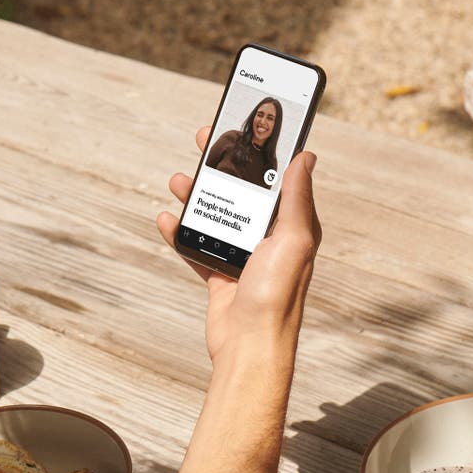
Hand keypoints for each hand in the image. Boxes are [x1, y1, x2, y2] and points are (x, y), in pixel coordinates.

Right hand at [156, 127, 320, 364]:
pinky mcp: (219, 275)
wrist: (250, 349)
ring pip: (216, 215)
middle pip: (241, 191)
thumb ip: (296, 198)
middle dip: (222, 165)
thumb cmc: (277, 297)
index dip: (260, 150)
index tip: (243, 124)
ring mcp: (242, 256)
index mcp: (291, 226)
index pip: (277, 177)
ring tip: (179, 181)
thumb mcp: (293, 241)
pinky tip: (166, 220)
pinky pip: (196, 245)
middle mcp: (269, 238)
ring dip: (197, 196)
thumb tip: (306, 156)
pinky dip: (180, 232)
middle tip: (203, 140)